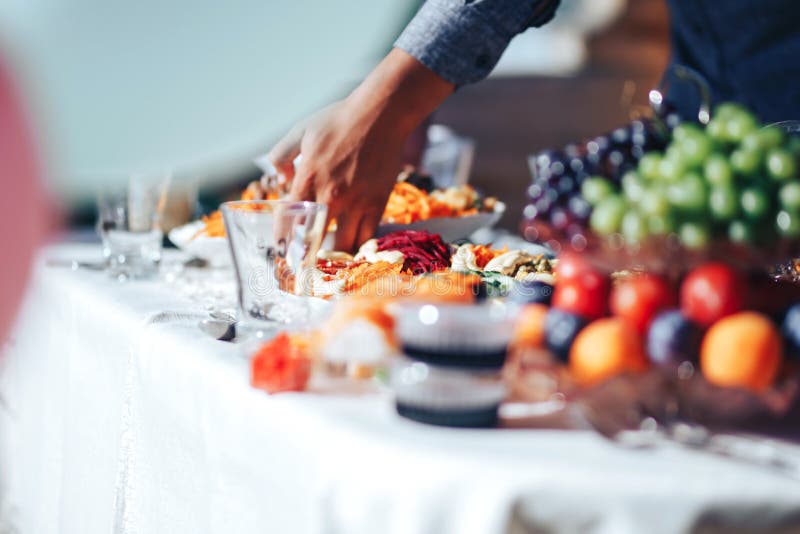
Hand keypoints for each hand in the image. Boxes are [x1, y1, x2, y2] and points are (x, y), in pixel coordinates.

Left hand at [268, 48, 453, 251]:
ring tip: (330, 256)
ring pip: (342, 244)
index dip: (283, 239)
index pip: (289, 220)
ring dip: (334, 252)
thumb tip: (281, 178)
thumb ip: (282, 155)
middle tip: (303, 263)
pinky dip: (358, 244)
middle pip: (314, 240)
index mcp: (308, 179)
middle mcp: (330, 196)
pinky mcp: (377, 204)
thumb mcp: (301, 130)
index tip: (282, 249)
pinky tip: (353, 247)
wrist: (381, 115)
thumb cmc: (339, 120)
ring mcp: (356, 202)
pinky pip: (366, 235)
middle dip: (306, 254)